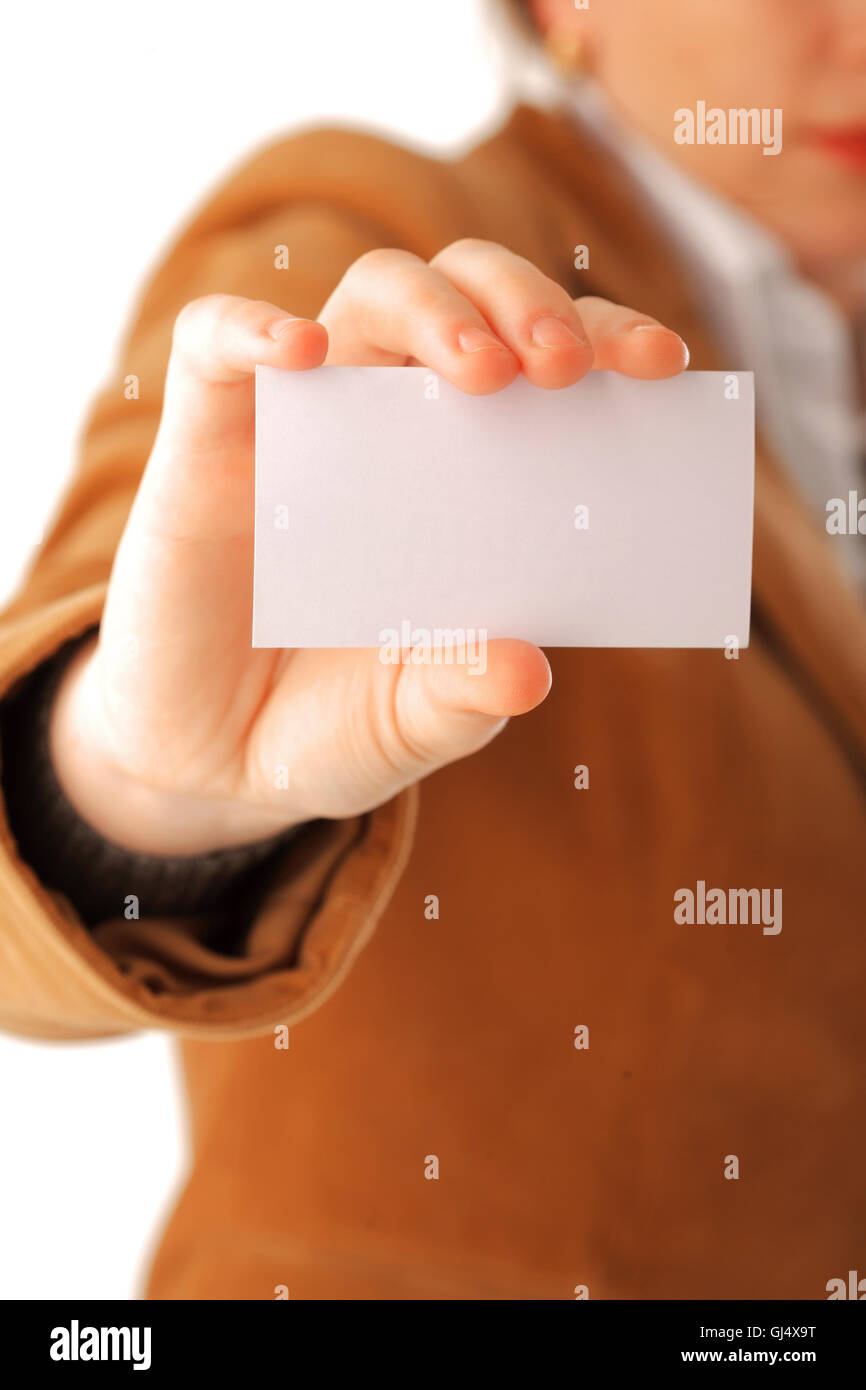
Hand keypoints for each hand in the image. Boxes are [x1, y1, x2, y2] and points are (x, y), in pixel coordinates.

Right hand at [52, 240, 688, 853]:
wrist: (213, 762)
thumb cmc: (331, 722)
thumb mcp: (412, 723)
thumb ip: (465, 696)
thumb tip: (526, 670)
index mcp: (470, 474)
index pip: (545, 363)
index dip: (606, 341)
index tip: (661, 367)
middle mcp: (395, 425)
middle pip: (469, 295)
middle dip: (527, 304)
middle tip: (562, 369)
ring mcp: (304, 421)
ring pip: (371, 294)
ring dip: (433, 309)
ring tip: (479, 372)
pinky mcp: (205, 438)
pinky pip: (215, 343)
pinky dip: (253, 330)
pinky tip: (300, 353)